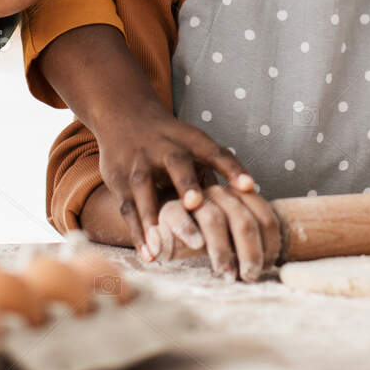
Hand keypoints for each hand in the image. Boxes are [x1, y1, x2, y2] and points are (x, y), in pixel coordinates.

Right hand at [91, 95, 258, 258]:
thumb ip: (215, 171)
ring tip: (161, 247)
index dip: (232, 168)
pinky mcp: (119, 180)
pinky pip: (127, 207)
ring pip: (143, 188)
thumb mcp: (193, 146)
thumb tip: (250, 202)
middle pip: (177, 163)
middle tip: (195, 205)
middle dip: (186, 183)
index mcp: (190, 140)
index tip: (249, 187)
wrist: (124, 115)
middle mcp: (164, 148)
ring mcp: (139, 163)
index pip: (216, 152)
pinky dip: (137, 233)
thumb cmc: (171, 142)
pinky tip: (148, 254)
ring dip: (152, 217)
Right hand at [148, 186, 281, 281]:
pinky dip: (188, 231)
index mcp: (242, 197)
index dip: (270, 245)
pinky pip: (180, 216)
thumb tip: (268, 267)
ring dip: (222, 250)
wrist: (168, 230)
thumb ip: (249, 246)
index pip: (265, 217)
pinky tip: (195, 246)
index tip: (268, 267)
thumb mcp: (232, 241)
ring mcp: (196, 199)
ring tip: (225, 272)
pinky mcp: (170, 207)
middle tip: (250, 275)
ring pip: (214, 219)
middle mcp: (221, 193)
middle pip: (244, 220)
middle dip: (250, 252)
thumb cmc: (207, 239)